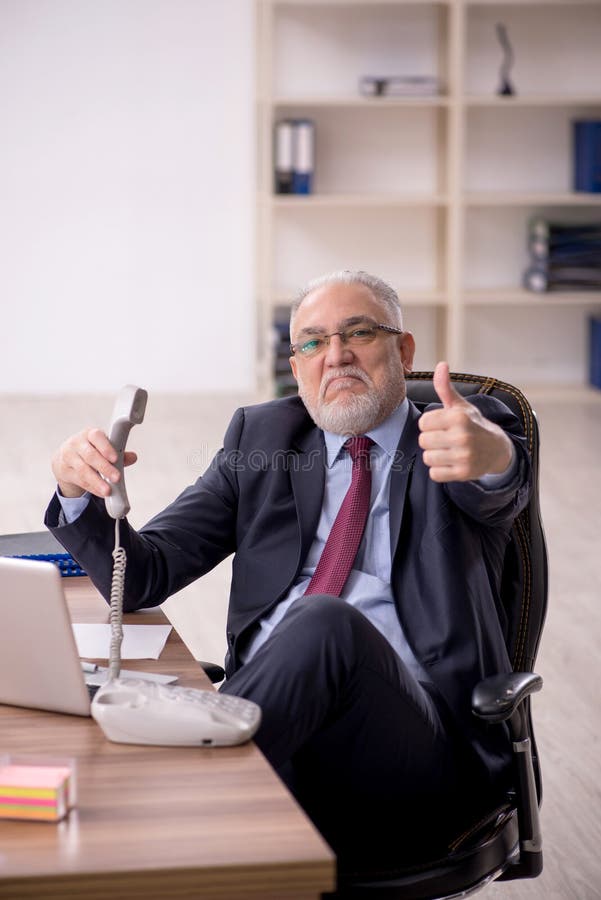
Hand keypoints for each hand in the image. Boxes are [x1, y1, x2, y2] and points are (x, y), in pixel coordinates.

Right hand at [51, 428, 137, 498]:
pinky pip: (80, 480)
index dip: (106, 447)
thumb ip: (119, 453)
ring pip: (83, 470)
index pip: (96, 436)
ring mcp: (69, 457)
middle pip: (90, 455)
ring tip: (108, 490)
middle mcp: (77, 443)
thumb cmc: (90, 450)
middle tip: (116, 478)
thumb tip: (132, 457)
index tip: (115, 458)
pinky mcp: (65, 471)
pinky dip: (92, 487)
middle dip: (104, 468)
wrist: (65, 458)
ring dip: (97, 481)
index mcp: (90, 434)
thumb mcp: (103, 448)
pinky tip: (101, 492)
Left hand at [418, 362, 513, 481]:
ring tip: (448, 450)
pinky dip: (440, 470)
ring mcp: (464, 456)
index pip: (423, 423)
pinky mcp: (464, 473)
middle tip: (445, 439)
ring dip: (434, 455)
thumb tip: (441, 365)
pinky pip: (435, 474)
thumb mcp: (460, 406)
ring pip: (428, 458)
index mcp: (459, 417)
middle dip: (431, 440)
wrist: (497, 449)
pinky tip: (451, 462)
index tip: (441, 425)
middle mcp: (462, 436)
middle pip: (423, 441)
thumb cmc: (473, 424)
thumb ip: (445, 388)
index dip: (430, 424)